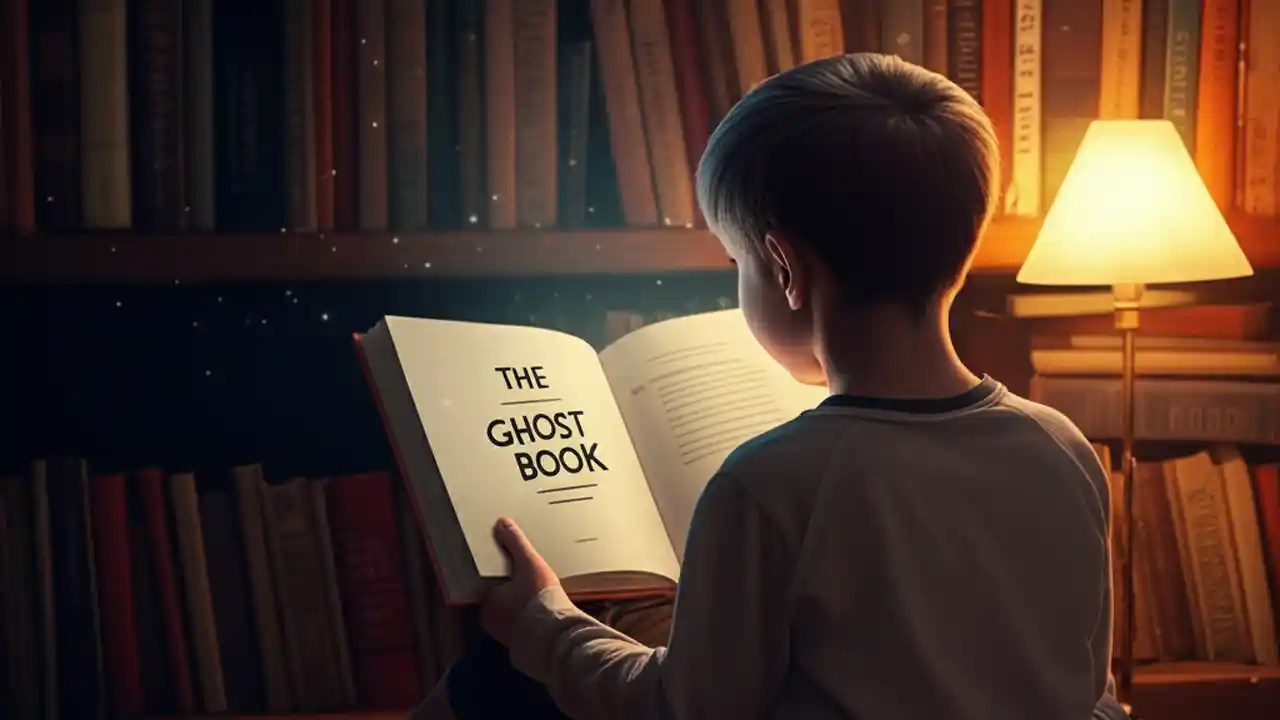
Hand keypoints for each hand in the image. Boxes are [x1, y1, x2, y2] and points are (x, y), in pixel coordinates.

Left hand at [480, 517, 560, 645]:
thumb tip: (501, 522)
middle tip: (527, 580)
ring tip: (540, 595)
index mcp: (487, 603)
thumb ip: (515, 543)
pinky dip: (531, 620)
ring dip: (521, 607)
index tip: (510, 569)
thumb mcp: (528, 564)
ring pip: (511, 615)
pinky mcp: (524, 646)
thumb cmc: (538, 600)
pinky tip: (545, 612)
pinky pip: (524, 628)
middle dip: (510, 591)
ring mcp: (507, 636)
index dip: (499, 575)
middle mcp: (492, 622)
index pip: (487, 584)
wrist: (557, 637)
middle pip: (499, 600)